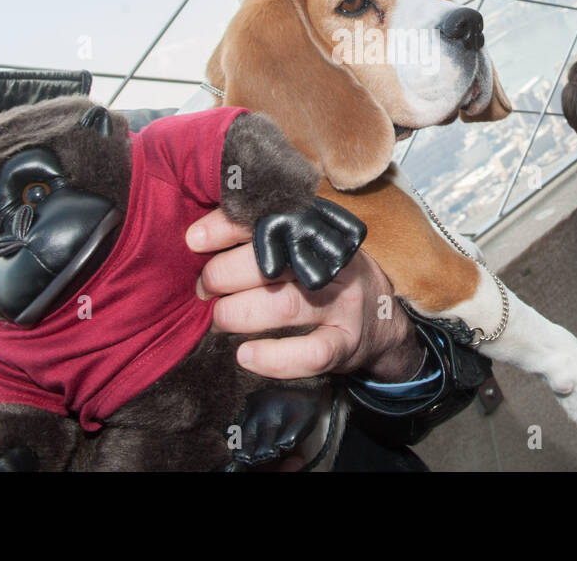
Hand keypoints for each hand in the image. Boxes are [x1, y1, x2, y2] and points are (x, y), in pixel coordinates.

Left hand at [187, 208, 423, 381]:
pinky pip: (310, 354)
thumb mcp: (305, 246)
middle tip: (204, 288)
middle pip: (272, 263)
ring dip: (240, 314)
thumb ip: (264, 236)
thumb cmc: (326, 277)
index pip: (269, 219)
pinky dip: (275, 358)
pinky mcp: (346, 343)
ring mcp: (342, 304)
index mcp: (317, 232)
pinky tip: (246, 356)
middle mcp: (331, 264)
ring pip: (284, 306)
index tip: (193, 239)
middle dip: (224, 275)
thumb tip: (197, 238)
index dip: (227, 227)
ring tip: (217, 319)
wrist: (383, 320)